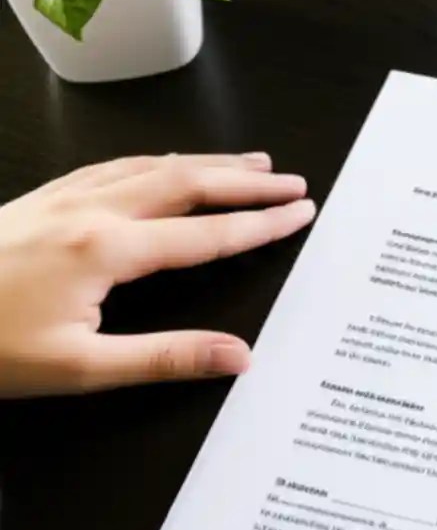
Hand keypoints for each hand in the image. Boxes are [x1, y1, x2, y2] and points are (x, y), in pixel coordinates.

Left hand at [0, 153, 315, 397]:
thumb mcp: (79, 368)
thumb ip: (165, 358)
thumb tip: (238, 356)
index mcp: (107, 249)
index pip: (206, 234)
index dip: (260, 224)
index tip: (301, 213)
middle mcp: (91, 211)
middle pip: (188, 182)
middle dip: (247, 182)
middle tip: (293, 182)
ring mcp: (63, 198)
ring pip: (153, 166)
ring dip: (209, 162)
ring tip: (251, 163)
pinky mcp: (41, 199)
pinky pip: (115, 166)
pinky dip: (158, 160)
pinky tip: (165, 164)